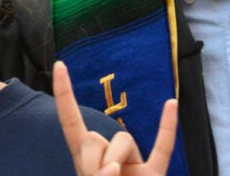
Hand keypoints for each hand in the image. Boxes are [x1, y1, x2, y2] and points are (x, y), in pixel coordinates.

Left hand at [54, 61, 177, 175]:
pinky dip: (167, 125)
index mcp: (83, 156)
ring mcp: (133, 163)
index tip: (59, 64)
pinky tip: (170, 103)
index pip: (70, 118)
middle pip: (95, 137)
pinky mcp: (154, 174)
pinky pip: (163, 146)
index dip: (64, 93)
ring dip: (118, 161)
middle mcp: (107, 154)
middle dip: (93, 160)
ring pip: (123, 140)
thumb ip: (95, 175)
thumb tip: (114, 168)